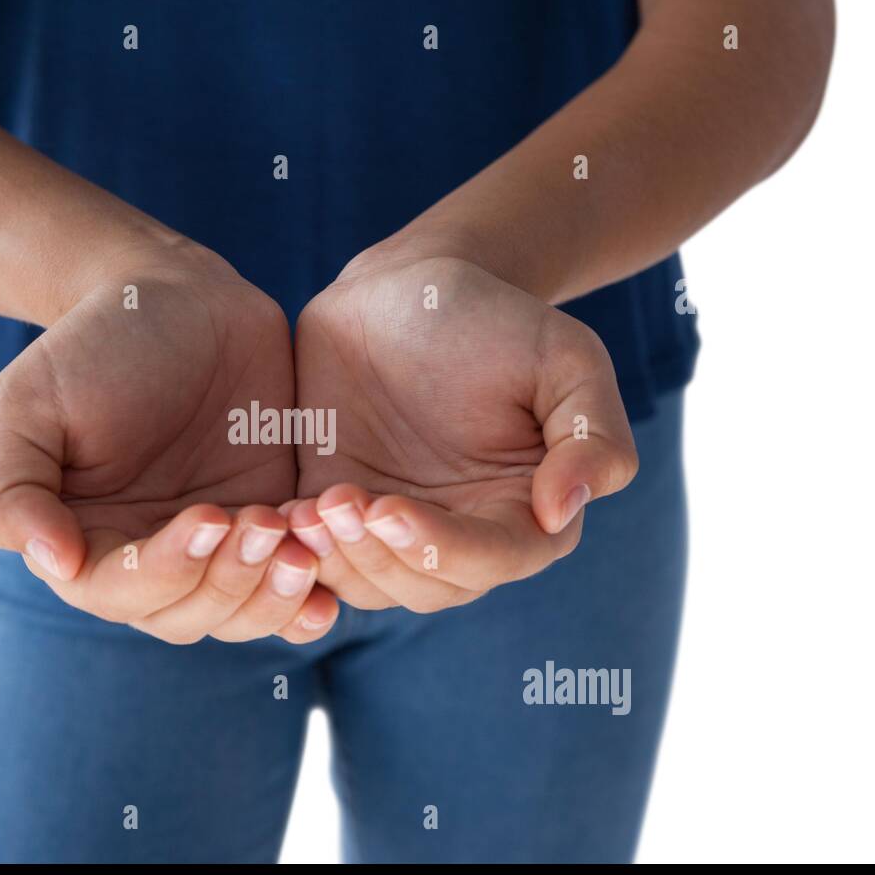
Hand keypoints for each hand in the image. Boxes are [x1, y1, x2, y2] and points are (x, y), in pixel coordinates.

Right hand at [0, 244, 337, 643]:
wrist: (178, 298)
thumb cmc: (91, 345)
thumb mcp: (25, 405)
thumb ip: (11, 489)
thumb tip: (51, 563)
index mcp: (82, 543)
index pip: (118, 592)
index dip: (164, 569)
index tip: (206, 517)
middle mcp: (147, 560)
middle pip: (186, 614)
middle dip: (229, 580)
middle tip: (264, 522)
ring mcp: (213, 550)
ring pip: (240, 612)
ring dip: (272, 593)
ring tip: (300, 543)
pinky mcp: (269, 527)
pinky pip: (289, 585)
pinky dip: (309, 596)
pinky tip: (330, 583)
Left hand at [286, 249, 638, 611]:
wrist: (408, 289)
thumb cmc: (496, 319)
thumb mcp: (567, 358)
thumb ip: (592, 434)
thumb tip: (563, 510)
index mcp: (529, 512)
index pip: (495, 560)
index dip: (441, 546)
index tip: (389, 509)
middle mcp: (465, 536)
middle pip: (429, 585)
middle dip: (379, 555)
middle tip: (336, 502)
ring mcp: (398, 531)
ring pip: (371, 586)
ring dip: (337, 559)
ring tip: (307, 509)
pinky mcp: (340, 516)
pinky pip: (322, 563)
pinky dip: (302, 553)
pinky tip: (282, 515)